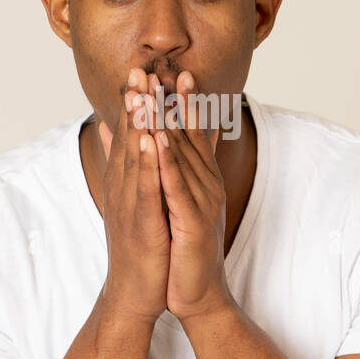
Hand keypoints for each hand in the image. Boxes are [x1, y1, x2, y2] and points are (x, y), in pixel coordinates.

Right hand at [95, 68, 170, 323]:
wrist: (133, 294)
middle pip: (130, 138)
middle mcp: (124, 188)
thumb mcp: (134, 205)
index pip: (131, 135)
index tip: (140, 70)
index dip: (135, 103)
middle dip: (135, 103)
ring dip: (139, 124)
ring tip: (142, 93)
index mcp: (126, 182)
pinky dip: (149, 163)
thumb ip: (128, 172)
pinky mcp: (142, 222)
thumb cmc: (139, 249)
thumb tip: (118, 143)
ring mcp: (131, 204)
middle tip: (138, 68)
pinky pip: (146, 188)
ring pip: (135, 157)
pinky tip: (153, 140)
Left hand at [153, 70, 235, 322]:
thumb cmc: (184, 248)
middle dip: (171, 102)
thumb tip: (168, 148)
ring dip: (167, 122)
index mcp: (200, 179)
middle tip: (160, 67)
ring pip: (182, 155)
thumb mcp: (179, 204)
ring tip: (153, 93)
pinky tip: (158, 141)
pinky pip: (177, 188)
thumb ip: (174, 173)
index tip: (173, 71)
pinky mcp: (192, 222)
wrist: (195, 291)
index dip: (183, 101)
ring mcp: (201, 201)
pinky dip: (167, 163)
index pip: (191, 134)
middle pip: (187, 136)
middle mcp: (205, 184)